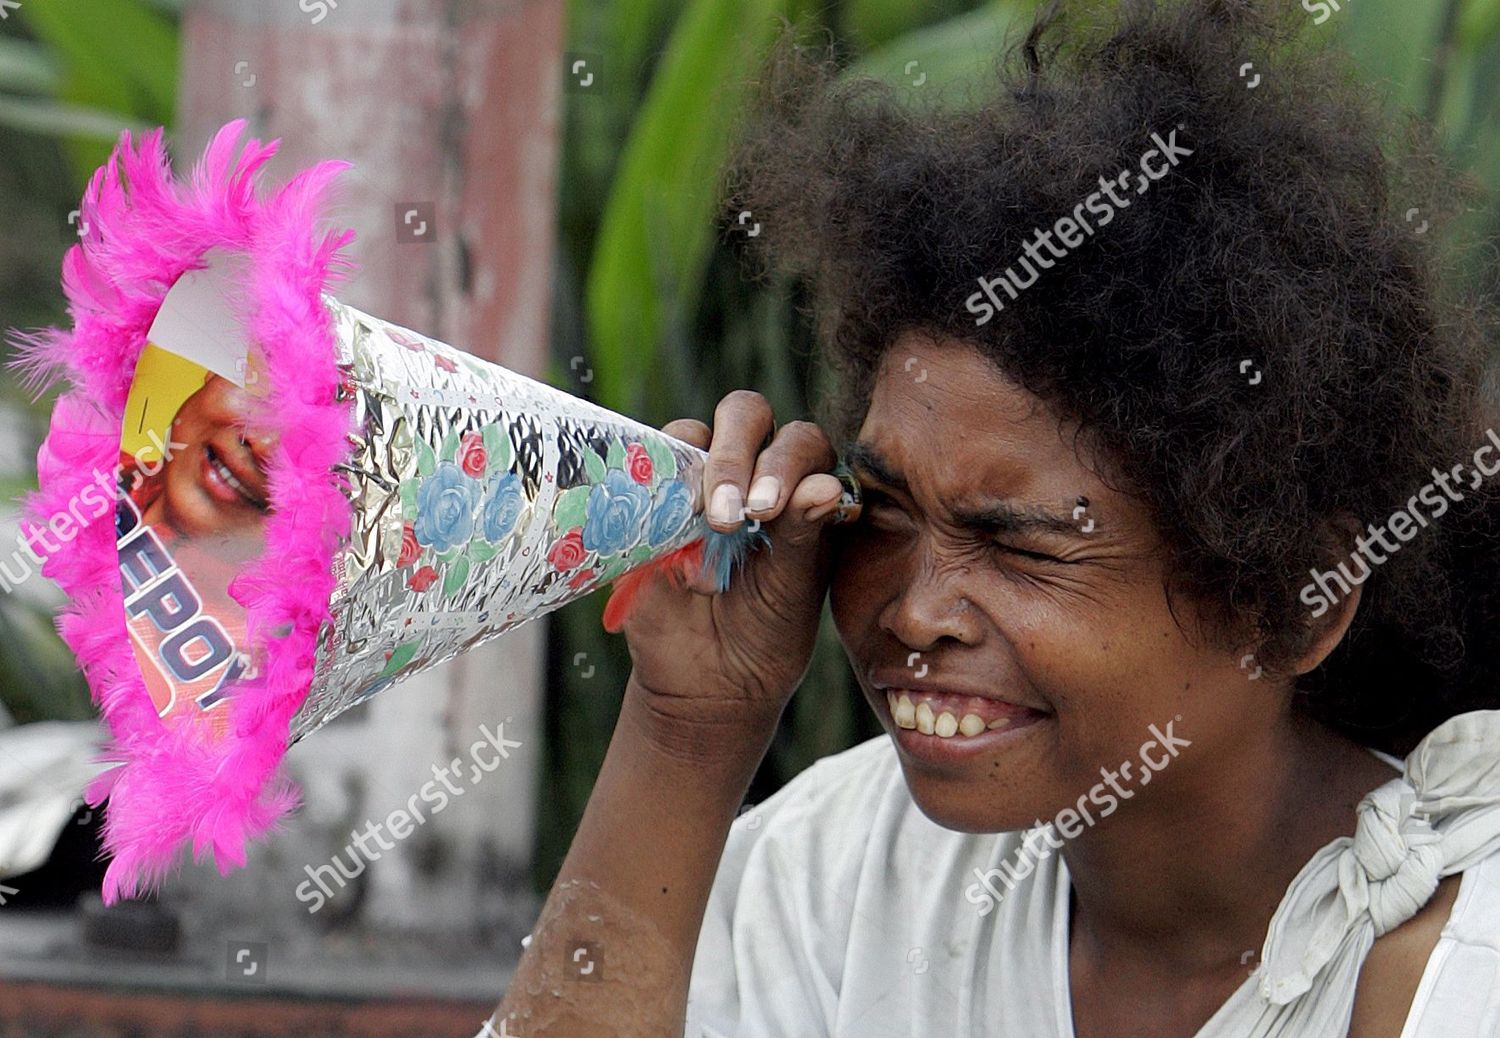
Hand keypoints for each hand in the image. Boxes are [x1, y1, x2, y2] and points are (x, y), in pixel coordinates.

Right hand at [615, 390, 849, 750]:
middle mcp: (751, 471)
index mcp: (800, 486)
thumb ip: (802, 533)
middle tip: (732, 515)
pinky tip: (668, 525)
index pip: (801, 441)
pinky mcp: (652, 501)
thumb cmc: (767, 630)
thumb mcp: (792, 588)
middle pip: (745, 415)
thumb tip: (824, 486)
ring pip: (694, 432)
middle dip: (737, 456)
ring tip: (703, 523)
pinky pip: (647, 467)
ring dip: (699, 469)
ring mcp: (697, 481)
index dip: (786, 464)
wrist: (709, 679)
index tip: (768, 513)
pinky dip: (656, 484)